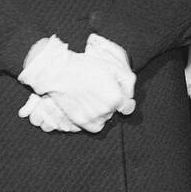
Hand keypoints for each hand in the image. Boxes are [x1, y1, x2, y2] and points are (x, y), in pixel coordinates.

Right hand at [18, 36, 133, 132]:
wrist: (60, 72)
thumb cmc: (86, 65)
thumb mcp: (112, 67)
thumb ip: (126, 83)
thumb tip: (129, 99)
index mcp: (116, 97)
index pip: (127, 106)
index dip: (123, 100)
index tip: (115, 94)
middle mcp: (107, 110)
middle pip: (114, 111)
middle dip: (110, 103)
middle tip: (97, 91)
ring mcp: (94, 117)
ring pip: (104, 118)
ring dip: (101, 111)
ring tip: (90, 98)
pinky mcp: (81, 122)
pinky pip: (94, 125)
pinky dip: (93, 119)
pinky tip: (87, 107)